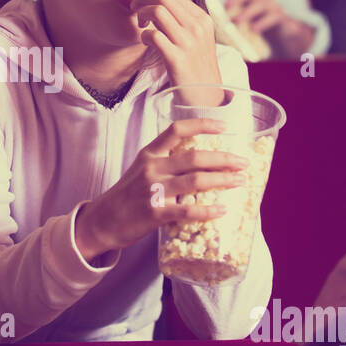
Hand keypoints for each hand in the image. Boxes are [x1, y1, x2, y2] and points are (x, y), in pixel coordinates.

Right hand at [75, 118, 249, 260]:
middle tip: (242, 163)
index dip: (202, 124)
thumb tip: (199, 160)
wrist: (102, 221)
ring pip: (195, 181)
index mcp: (149, 153)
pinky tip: (222, 210)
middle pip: (194, 157)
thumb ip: (165, 162)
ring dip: (222, 180)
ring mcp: (152, 190)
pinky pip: (187, 210)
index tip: (224, 126)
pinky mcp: (154, 214)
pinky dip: (208, 211)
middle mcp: (151, 168)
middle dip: (223, 159)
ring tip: (239, 182)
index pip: (177, 130)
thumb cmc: (126, 195)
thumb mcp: (141, 169)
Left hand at [127, 0, 220, 84]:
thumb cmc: (196, 66)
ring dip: (141, 14)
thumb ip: (183, 20)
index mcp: (202, 19)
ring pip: (157, 11)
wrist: (206, 96)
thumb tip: (158, 0)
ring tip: (140, 24)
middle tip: (133, 6)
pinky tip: (146, 41)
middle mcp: (197, 27)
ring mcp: (188, 42)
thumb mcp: (197, 38)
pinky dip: (144, 35)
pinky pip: (153, 35)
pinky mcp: (177, 58)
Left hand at [220, 0, 290, 35]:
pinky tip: (253, 29)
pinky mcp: (280, 16)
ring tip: (236, 21)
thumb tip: (211, 17)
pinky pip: (272, 17)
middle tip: (227, 5)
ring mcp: (272, 4)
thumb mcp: (245, 13)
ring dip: (247, 12)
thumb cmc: (257, 20)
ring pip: (260, 4)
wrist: (282, 31)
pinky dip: (262, 22)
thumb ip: (232, 11)